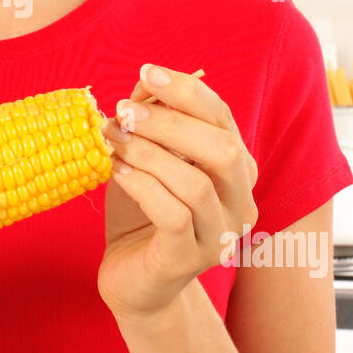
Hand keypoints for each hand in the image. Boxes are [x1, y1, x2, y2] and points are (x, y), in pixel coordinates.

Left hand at [97, 65, 258, 324]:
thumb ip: (150, 123)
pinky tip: (116, 172)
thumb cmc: (140, 214)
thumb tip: (145, 81)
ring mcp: (219, 235)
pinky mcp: (189, 259)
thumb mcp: (145, 160)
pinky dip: (142, 186)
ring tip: (113, 140)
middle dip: (170, 122)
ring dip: (149, 154)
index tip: (147, 71)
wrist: (132, 280)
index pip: (223, 119)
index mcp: (235, 170)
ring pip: (196, 183)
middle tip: (124, 111)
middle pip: (222, 150)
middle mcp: (239, 202)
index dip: (187, 91)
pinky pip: (173, 215)